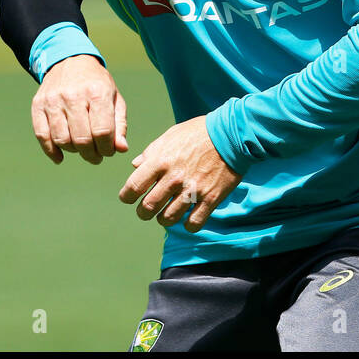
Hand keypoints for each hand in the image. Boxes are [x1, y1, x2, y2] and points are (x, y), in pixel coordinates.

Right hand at [32, 55, 127, 164]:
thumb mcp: (114, 98)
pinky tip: (60, 157)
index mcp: (96, 93)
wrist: (70, 61)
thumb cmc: (96, 84)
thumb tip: (120, 149)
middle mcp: (73, 95)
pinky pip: (42, 135)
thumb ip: (119, 125)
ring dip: (74, 151)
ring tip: (81, 148)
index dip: (107, 149)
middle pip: (82, 140)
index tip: (108, 151)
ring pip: (62, 140)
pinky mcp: (38, 104)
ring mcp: (53, 100)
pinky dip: (51, 151)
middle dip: (91, 155)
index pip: (102, 132)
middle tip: (96, 156)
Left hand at [118, 116, 241, 231]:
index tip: (128, 198)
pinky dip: (188, 225)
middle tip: (145, 211)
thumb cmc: (198, 132)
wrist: (231, 134)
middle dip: (143, 213)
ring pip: (168, 218)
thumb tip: (135, 165)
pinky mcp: (210, 199)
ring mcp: (193, 190)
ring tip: (166, 215)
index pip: (134, 186)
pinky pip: (194, 223)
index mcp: (161, 161)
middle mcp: (174, 178)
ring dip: (163, 219)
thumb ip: (151, 152)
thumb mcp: (170, 135)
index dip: (126, 196)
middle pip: (148, 208)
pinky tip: (187, 219)